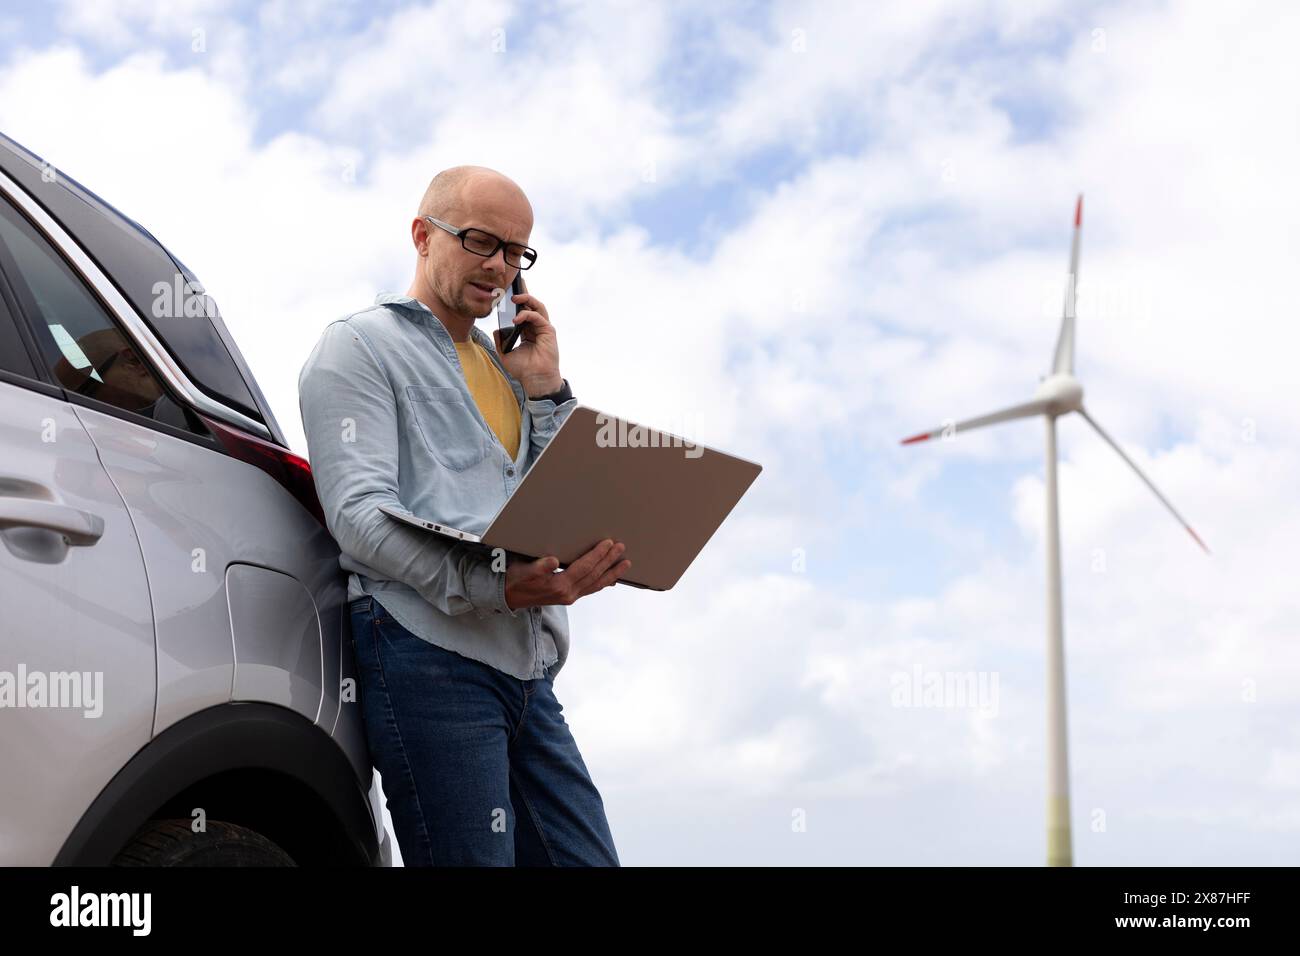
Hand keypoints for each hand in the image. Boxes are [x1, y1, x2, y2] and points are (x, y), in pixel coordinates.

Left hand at [493, 291, 561, 396]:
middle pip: (531, 305)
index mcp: (528, 331)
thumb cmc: (524, 369)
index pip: (523, 311)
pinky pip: (538, 317)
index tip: (508, 292)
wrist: (535, 379)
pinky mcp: (549, 331)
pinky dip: (527, 315)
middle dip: (523, 294)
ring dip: (526, 300)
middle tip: (512, 288)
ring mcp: (543, 328)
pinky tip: (517, 318)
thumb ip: (500, 341)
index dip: (518, 301)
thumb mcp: (505, 353)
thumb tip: (496, 330)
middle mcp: (536, 328)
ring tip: (514, 298)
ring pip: (537, 307)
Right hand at [503, 539, 630, 609]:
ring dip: (612, 573)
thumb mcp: (523, 570)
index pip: (584, 567)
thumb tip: (553, 561)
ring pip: (596, 584)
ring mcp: (570, 597)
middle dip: (609, 561)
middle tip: (621, 547)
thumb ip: (539, 567)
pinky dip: (603, 583)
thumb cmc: (516, 579)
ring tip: (625, 564)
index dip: (597, 555)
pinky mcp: (569, 597)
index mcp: (559, 585)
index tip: (609, 543)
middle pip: (594, 575)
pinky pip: (591, 589)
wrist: (509, 597)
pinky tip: (611, 579)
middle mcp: (568, 593)